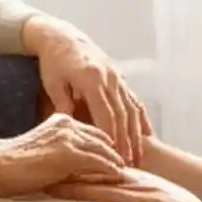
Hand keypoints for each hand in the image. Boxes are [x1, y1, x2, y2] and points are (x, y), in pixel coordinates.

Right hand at [0, 113, 132, 194]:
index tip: (119, 153)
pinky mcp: (69, 154)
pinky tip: (119, 176)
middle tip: (132, 162)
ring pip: (103, 148)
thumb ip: (60, 150)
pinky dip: (111, 169)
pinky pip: (98, 162)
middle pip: (102, 137)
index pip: (92, 130)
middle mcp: (68, 125)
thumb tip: (74, 164)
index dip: (107, 143)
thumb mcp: (42, 148)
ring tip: (130, 171)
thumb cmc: (14, 162)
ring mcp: (69, 138)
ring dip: (118, 160)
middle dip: (117, 150)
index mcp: (61, 120)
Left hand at [24, 16, 152, 165]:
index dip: (111, 136)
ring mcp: (118, 77)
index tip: (113, 156)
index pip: (105, 113)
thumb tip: (71, 129)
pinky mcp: (121, 78)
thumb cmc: (54, 61)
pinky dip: (141, 120)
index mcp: (92, 78)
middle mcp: (110, 78)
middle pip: (122, 114)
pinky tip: (148, 136)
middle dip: (126, 141)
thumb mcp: (53, 82)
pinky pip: (134, 101)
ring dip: (136, 135)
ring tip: (139, 157)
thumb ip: (62, 104)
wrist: (64, 37)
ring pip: (131, 110)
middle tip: (128, 164)